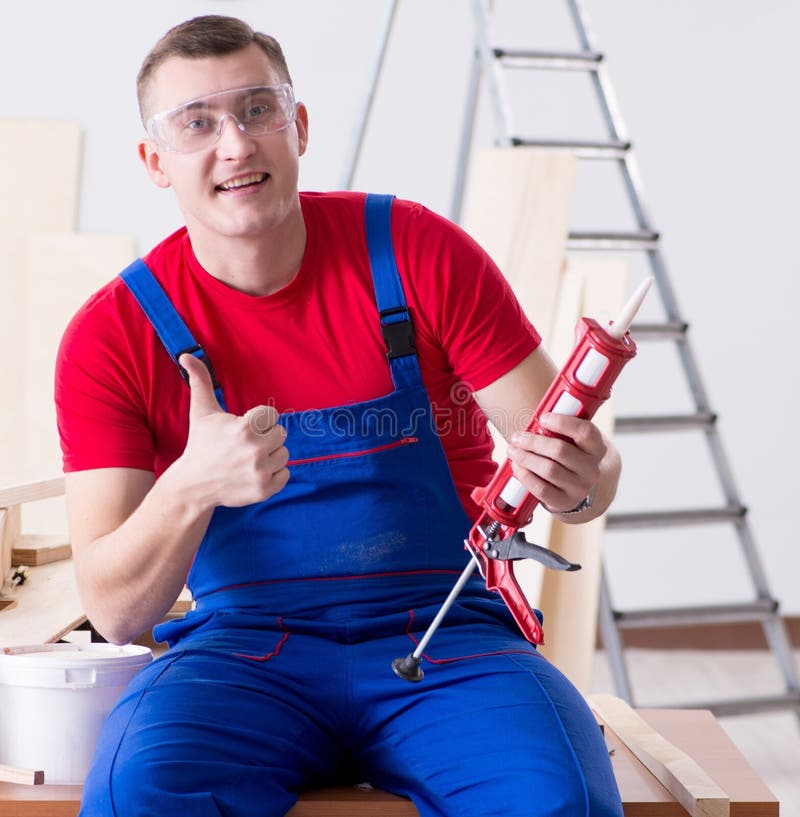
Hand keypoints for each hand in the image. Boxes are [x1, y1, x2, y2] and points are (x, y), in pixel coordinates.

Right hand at [176, 353, 289, 508]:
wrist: (194, 485)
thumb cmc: (201, 443)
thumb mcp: (202, 411)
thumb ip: (201, 380)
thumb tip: (187, 354)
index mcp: (245, 428)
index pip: (272, 416)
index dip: (258, 422)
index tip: (241, 430)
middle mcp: (255, 450)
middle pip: (280, 434)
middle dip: (265, 438)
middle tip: (244, 446)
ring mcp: (261, 472)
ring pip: (284, 454)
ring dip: (270, 456)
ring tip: (247, 460)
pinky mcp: (265, 490)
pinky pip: (286, 474)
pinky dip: (273, 474)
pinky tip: (253, 473)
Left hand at [505, 412, 605, 513]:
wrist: (575, 486)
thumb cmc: (567, 456)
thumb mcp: (571, 441)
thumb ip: (558, 430)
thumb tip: (534, 420)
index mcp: (597, 448)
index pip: (585, 432)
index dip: (562, 422)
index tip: (542, 418)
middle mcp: (592, 469)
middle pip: (561, 450)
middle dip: (534, 442)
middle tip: (517, 437)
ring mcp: (580, 488)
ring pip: (549, 470)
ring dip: (526, 458)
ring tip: (512, 450)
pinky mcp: (564, 502)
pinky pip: (541, 489)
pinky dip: (526, 476)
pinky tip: (517, 467)